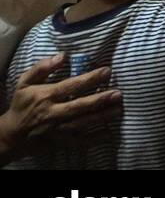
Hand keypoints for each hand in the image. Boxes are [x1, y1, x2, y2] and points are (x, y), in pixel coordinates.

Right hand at [0, 55, 120, 162]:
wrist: (11, 135)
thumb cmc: (21, 105)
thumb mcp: (24, 83)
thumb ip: (41, 68)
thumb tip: (62, 55)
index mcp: (46, 96)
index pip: (71, 86)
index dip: (89, 79)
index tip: (107, 71)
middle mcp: (53, 113)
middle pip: (78, 107)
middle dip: (99, 100)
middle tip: (118, 94)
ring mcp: (56, 130)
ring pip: (82, 124)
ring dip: (101, 117)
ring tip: (119, 110)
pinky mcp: (59, 142)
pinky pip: (78, 142)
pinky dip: (94, 139)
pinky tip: (109, 134)